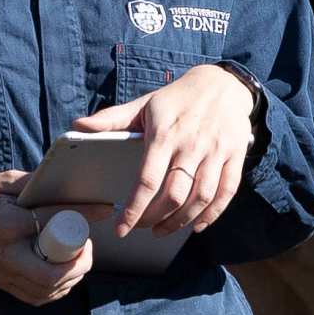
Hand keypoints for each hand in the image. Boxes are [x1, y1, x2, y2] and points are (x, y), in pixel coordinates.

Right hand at [0, 168, 92, 304]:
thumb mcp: (5, 182)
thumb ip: (36, 184)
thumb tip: (75, 187)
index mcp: (2, 223)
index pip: (50, 222)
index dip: (82, 215)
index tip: (103, 209)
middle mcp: (0, 254)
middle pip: (51, 274)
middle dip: (79, 264)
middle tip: (87, 247)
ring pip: (45, 291)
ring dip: (70, 279)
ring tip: (78, 259)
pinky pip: (34, 296)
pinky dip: (55, 289)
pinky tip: (63, 274)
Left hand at [71, 65, 258, 239]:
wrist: (221, 83)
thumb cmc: (176, 99)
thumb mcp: (144, 104)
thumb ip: (112, 119)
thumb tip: (78, 126)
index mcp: (164, 134)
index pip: (147, 180)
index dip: (134, 209)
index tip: (123, 228)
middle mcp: (191, 144)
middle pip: (174, 195)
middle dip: (156, 219)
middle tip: (143, 228)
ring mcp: (216, 151)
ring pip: (200, 198)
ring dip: (181, 222)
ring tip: (164, 230)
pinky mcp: (235, 156)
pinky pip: (226, 192)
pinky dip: (212, 214)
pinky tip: (197, 225)